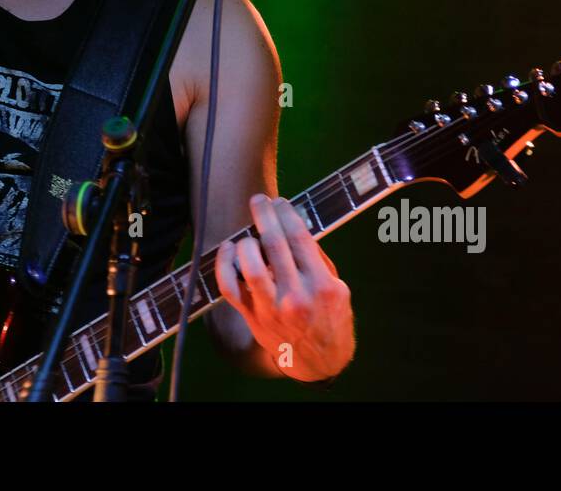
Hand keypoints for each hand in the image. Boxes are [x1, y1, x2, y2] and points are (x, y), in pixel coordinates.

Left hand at [215, 194, 354, 381]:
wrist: (318, 361)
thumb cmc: (329, 318)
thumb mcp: (337, 287)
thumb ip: (317, 258)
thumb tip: (295, 222)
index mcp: (321, 285)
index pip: (299, 238)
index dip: (286, 214)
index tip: (280, 201)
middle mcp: (296, 297)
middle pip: (274, 244)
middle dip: (264, 215)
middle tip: (258, 200)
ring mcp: (272, 309)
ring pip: (249, 266)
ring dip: (245, 241)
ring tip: (249, 234)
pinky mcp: (253, 317)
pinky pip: (229, 287)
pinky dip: (223, 265)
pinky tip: (229, 250)